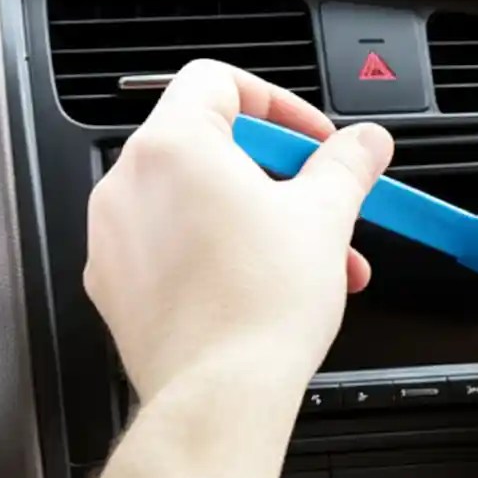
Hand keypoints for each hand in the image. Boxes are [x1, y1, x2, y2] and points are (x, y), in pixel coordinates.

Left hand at [84, 60, 393, 400]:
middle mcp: (127, 184)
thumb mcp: (326, 216)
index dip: (276, 102)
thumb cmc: (260, 306)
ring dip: (257, 219)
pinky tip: (266, 287)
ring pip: (194, 204)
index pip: (216, 81)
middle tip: (321, 203)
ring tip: (312, 261)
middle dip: (279, 176)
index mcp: (173, 146)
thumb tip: (364, 142)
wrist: (219, 395)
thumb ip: (346, 164)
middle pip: (209, 147)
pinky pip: (171, 248)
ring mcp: (113, 238)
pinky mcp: (115, 287)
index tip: (313, 140)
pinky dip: (217, 253)